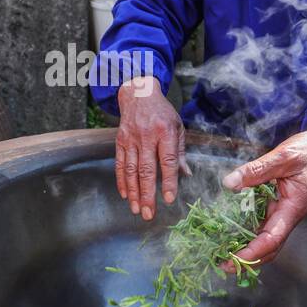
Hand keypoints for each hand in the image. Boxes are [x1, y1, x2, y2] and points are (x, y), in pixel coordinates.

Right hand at [114, 75, 187, 219]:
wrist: (138, 93)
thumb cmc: (162, 113)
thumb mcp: (178, 127)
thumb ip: (180, 152)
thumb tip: (186, 175)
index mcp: (165, 132)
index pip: (167, 160)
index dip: (168, 181)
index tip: (170, 198)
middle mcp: (146, 136)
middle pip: (147, 169)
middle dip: (147, 194)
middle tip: (149, 213)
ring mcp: (131, 139)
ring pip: (131, 170)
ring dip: (133, 192)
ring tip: (136, 209)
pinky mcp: (120, 141)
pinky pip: (120, 164)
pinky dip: (122, 181)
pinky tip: (125, 195)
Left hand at [221, 119, 306, 267]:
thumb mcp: (283, 156)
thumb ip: (256, 170)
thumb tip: (230, 183)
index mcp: (294, 207)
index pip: (272, 238)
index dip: (252, 253)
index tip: (233, 260)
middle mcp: (290, 214)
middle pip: (270, 246)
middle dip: (248, 259)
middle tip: (223, 264)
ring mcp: (286, 211)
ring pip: (266, 236)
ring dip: (247, 246)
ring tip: (223, 251)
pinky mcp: (281, 204)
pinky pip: (264, 221)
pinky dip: (248, 228)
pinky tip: (231, 228)